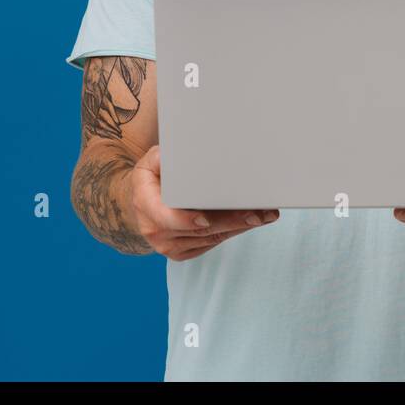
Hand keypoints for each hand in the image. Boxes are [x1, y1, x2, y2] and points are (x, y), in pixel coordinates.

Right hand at [128, 145, 279, 260]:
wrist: (142, 205)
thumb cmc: (152, 178)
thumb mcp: (151, 162)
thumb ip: (162, 157)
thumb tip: (178, 150)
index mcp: (146, 205)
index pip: (166, 218)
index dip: (186, 220)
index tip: (205, 220)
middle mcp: (155, 230)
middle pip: (199, 230)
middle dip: (230, 221)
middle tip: (256, 214)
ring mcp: (169, 245)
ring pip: (210, 238)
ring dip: (238, 227)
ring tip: (263, 215)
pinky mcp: (182, 253)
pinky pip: (211, 244)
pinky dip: (232, 232)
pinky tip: (249, 222)